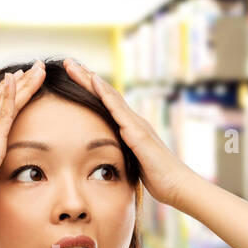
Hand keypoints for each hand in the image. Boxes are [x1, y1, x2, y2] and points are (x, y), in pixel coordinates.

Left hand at [62, 57, 196, 208]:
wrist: (179, 186)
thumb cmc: (158, 179)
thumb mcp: (133, 165)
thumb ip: (123, 155)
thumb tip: (107, 160)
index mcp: (130, 129)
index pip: (107, 103)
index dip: (90, 89)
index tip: (73, 76)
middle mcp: (134, 121)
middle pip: (106, 93)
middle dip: (86, 77)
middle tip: (68, 61)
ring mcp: (137, 125)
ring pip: (110, 96)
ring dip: (90, 79)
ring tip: (73, 65)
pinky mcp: (139, 134)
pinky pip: (118, 110)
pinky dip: (105, 94)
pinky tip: (94, 81)